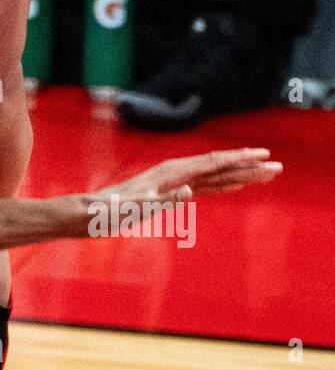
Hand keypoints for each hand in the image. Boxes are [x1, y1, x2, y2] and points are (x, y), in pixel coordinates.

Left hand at [92, 148, 281, 212]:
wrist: (92, 213)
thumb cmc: (112, 211)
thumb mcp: (137, 207)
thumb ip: (164, 200)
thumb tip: (190, 190)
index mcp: (171, 173)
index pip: (212, 163)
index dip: (239, 160)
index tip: (263, 156)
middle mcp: (175, 173)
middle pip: (219, 167)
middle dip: (248, 167)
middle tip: (277, 167)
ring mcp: (173, 182)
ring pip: (214, 177)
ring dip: (239, 175)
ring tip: (264, 174)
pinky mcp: (170, 193)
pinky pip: (204, 187)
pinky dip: (222, 185)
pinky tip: (234, 185)